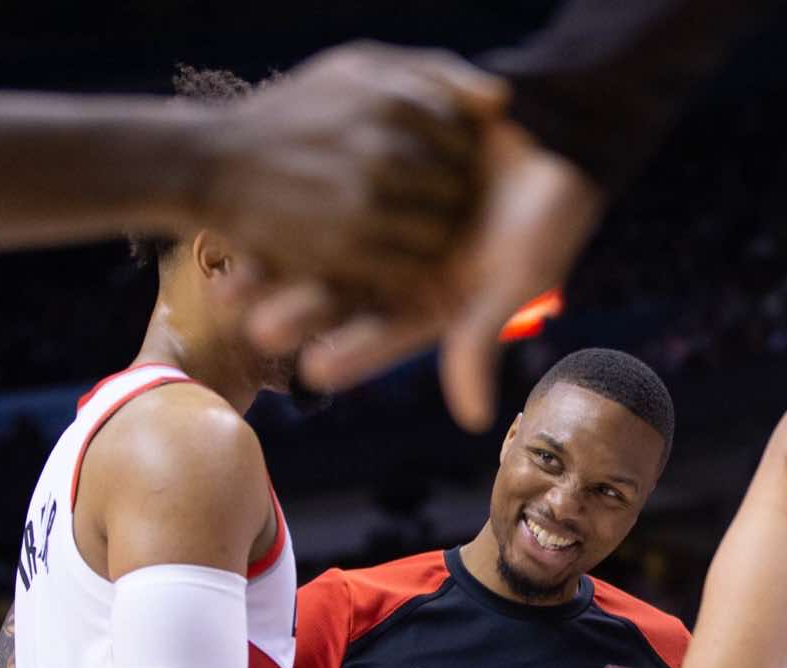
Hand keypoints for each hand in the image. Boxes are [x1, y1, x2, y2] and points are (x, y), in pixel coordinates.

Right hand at [202, 42, 506, 307]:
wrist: (214, 163)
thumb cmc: (294, 112)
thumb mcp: (356, 68)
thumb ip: (434, 74)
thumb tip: (502, 101)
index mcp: (392, 99)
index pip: (466, 137)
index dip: (455, 153)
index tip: (432, 158)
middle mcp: (384, 149)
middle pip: (459, 188)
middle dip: (448, 197)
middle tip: (420, 200)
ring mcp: (366, 204)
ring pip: (441, 232)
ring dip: (430, 235)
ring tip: (401, 225)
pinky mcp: (347, 252)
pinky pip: (410, 266)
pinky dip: (406, 264)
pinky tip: (383, 249)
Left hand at [281, 119, 604, 431]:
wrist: (554, 129)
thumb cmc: (550, 212)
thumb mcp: (517, 276)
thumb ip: (480, 338)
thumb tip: (471, 418)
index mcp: (430, 303)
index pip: (384, 336)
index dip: (353, 352)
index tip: (316, 369)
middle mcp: (397, 272)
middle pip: (340, 299)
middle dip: (297, 313)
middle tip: (256, 325)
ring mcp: (380, 226)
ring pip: (320, 251)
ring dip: (278, 265)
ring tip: (233, 274)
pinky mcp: (369, 177)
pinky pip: (325, 192)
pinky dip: (292, 200)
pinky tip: (252, 205)